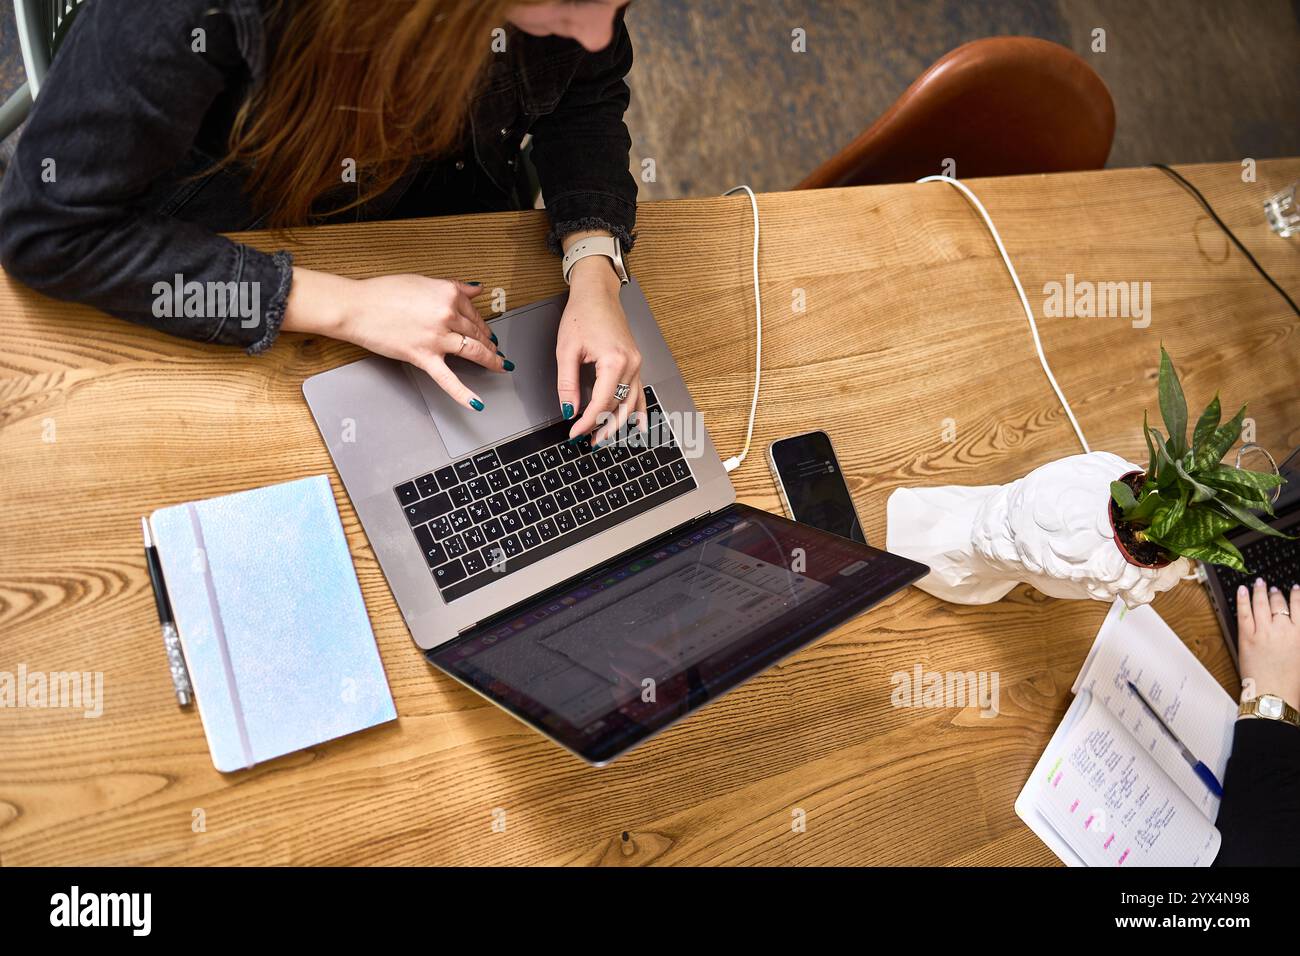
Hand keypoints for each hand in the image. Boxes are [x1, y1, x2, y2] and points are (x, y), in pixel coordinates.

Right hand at [283, 268, 507, 410]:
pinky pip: (448, 379)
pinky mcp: (423, 356)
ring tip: (499, 366)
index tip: (488, 330)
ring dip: (490, 360)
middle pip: (476, 332)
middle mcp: (446, 315)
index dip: (483, 323)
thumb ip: (454, 286)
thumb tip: (476, 288)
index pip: (474, 312)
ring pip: (473, 351)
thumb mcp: (423, 281)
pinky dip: (464, 393)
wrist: (357, 307)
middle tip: (496, 349)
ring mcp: (437, 338)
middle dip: (489, 342)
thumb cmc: (383, 293)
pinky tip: (477, 403)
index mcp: (448, 294)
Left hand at [556, 251, 646, 443]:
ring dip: (619, 423)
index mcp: (614, 361)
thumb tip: (569, 410)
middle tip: (588, 442)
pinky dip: (638, 411)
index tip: (574, 432)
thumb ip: (567, 383)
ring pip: (631, 403)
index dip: (587, 422)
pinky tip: (638, 426)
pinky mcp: (636, 363)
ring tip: (604, 438)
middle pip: (619, 407)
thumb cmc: (583, 314)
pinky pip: (639, 392)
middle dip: (603, 427)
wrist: (597, 294)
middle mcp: (631, 364)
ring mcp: (637, 364)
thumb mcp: (566, 350)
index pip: (601, 403)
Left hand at [1236, 577, 1299, 709]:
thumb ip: (1296, 638)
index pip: (1299, 607)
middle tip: (1272, 588)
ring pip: (1261, 604)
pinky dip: (1242, 600)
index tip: (1295, 589)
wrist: (1274, 695)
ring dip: (1260, 592)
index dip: (1296, 596)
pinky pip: (1244, 613)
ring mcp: (1264, 631)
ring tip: (1259, 584)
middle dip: (1276, 594)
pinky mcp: (1247, 637)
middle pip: (1279, 604)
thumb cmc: (1290, 682)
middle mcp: (1283, 629)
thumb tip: (1294, 629)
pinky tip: (1241, 591)